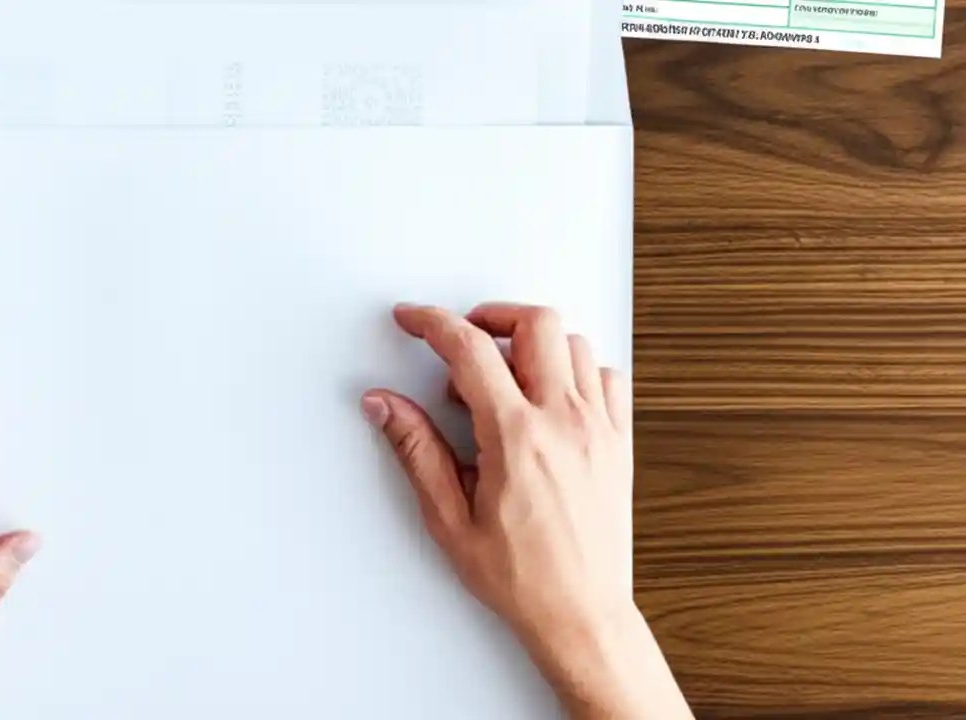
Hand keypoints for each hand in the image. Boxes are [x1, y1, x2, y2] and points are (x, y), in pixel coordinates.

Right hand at [363, 304, 689, 719]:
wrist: (581, 613)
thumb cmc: (520, 577)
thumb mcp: (450, 518)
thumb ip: (416, 450)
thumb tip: (386, 405)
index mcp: (516, 437)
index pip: (469, 349)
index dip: (433, 323)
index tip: (413, 319)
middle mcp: (565, 422)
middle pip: (534, 323)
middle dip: (490, 316)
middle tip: (463, 340)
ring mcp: (599, 428)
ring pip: (574, 342)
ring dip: (533, 344)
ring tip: (503, 377)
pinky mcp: (619, 441)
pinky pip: (606, 375)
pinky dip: (577, 369)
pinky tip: (550, 397)